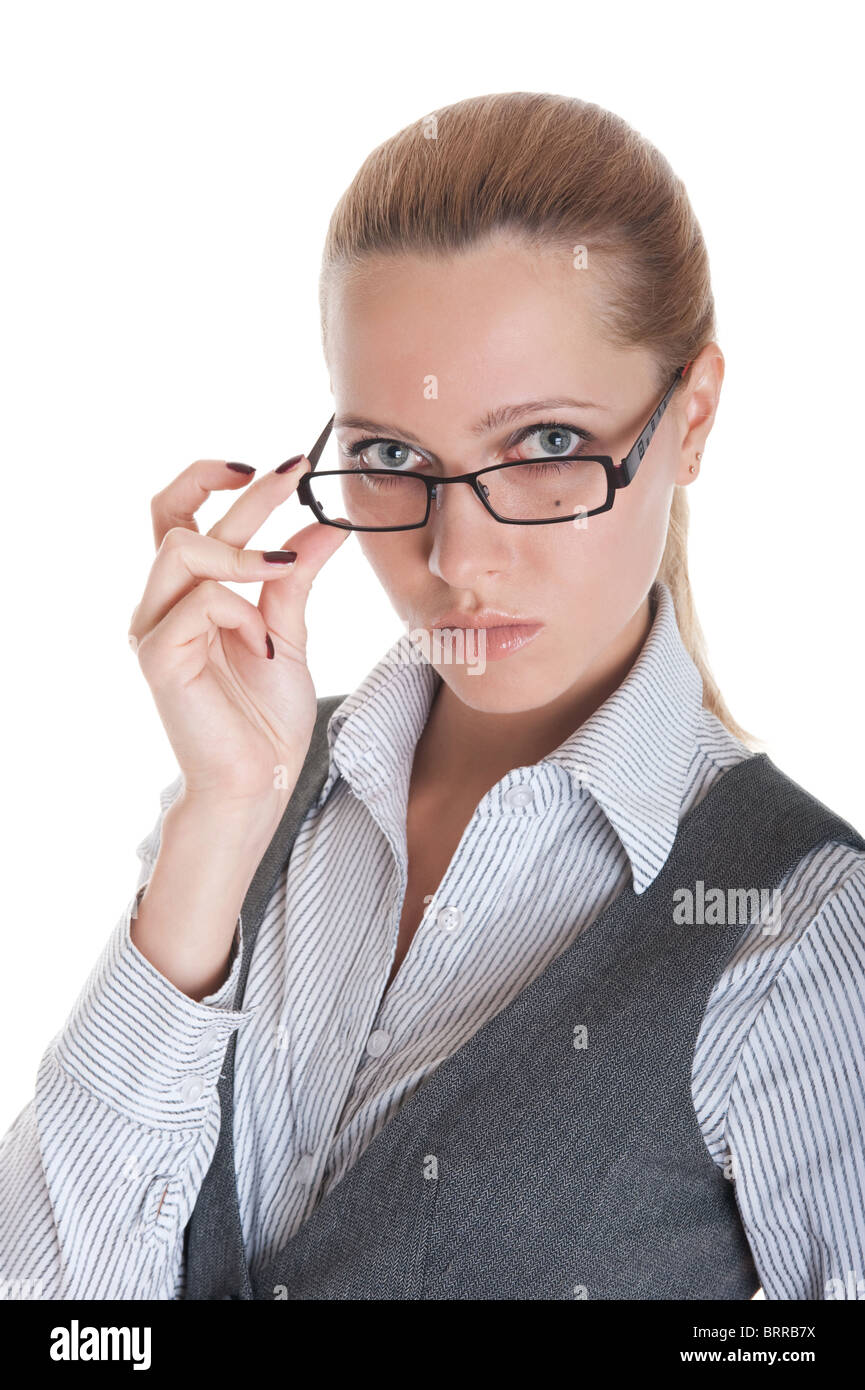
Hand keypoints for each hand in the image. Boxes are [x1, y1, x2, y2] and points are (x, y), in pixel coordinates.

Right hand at [128, 454, 350, 812]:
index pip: (178, 514)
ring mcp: (155, 631)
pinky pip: (198, 603)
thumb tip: (323, 523)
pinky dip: (242, 611)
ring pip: (180, 549)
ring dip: (242, 550)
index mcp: (186, 594)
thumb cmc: (265, 716)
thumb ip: (296, 578)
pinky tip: (265, 644)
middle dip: (245, 494)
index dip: (212, 478)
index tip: (276, 467)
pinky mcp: (160, 659)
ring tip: (285, 571)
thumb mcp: (289, 632)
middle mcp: (160, 606)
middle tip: (296, 474)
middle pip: (178, 520)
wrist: (261, 781)